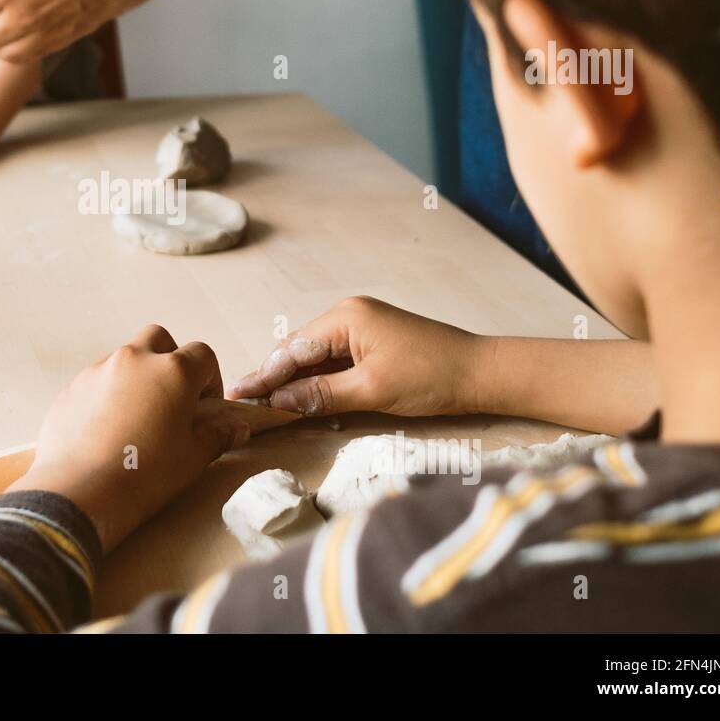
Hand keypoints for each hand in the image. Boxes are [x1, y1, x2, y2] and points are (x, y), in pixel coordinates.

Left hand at [9, 325, 251, 552]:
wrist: (79, 492)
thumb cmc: (144, 476)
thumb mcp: (192, 459)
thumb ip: (217, 436)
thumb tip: (236, 428)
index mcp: (173, 372)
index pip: (203, 355)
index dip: (209, 379)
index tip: (205, 407)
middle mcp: (135, 360)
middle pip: (159, 340)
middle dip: (170, 360)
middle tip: (171, 398)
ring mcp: (99, 370)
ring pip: (125, 359)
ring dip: (137, 377)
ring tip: (137, 418)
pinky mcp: (72, 388)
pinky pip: (97, 380)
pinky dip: (108, 394)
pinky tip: (108, 429)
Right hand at [229, 297, 489, 418]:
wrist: (482, 374)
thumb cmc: (432, 377)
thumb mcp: (372, 390)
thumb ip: (322, 395)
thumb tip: (279, 402)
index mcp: (346, 317)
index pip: (292, 349)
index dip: (265, 375)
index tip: (237, 395)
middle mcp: (349, 315)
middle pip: (298, 350)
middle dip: (273, 377)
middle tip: (244, 403)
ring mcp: (361, 328)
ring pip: (314, 357)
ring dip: (294, 382)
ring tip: (263, 405)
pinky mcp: (372, 344)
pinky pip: (333, 362)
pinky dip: (317, 381)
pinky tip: (300, 399)